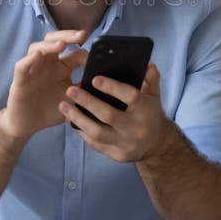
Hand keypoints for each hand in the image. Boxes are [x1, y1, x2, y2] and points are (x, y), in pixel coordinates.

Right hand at [0, 30, 88, 139]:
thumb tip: (102, 84)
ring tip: (61, 44)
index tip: (97, 57)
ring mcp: (33, 70)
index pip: (74, 52)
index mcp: (61, 67)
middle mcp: (47, 64)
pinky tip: (37, 55)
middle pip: (55, 41)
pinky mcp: (20, 80)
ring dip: (49, 44)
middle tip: (82, 35)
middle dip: (68, 36)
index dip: (85, 53)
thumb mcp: (73, 101)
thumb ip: (85, 91)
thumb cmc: (50, 110)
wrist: (27, 125)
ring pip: (38, 48)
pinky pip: (22, 66)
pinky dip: (28, 59)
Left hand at [59, 63, 174, 162]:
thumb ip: (151, 79)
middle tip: (70, 90)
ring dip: (78, 118)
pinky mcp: (116, 155)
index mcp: (145, 110)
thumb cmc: (150, 113)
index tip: (94, 79)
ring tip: (63, 105)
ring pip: (97, 132)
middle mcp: (135, 128)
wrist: (157, 145)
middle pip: (109, 115)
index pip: (130, 97)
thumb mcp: (154, 95)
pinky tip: (71, 120)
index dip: (112, 87)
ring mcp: (125, 144)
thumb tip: (148, 65)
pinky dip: (82, 131)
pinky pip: (95, 144)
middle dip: (88, 102)